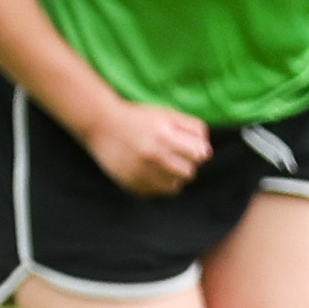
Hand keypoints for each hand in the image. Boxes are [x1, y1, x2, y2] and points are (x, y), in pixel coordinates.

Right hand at [82, 100, 213, 195]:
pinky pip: (158, 192)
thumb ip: (192, 128)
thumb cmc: (138, 118)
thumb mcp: (167, 114)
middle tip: (172, 153)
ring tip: (160, 162)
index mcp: (166, 136)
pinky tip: (148, 170)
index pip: (201, 154)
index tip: (188, 146)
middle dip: (185, 163)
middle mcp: (155, 156)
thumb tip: (206, 150)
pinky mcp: (133, 186)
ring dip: (173, 175)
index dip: (197, 150)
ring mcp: (143, 174)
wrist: (102, 126)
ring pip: (176, 185)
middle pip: (190, 172)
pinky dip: (157, 184)